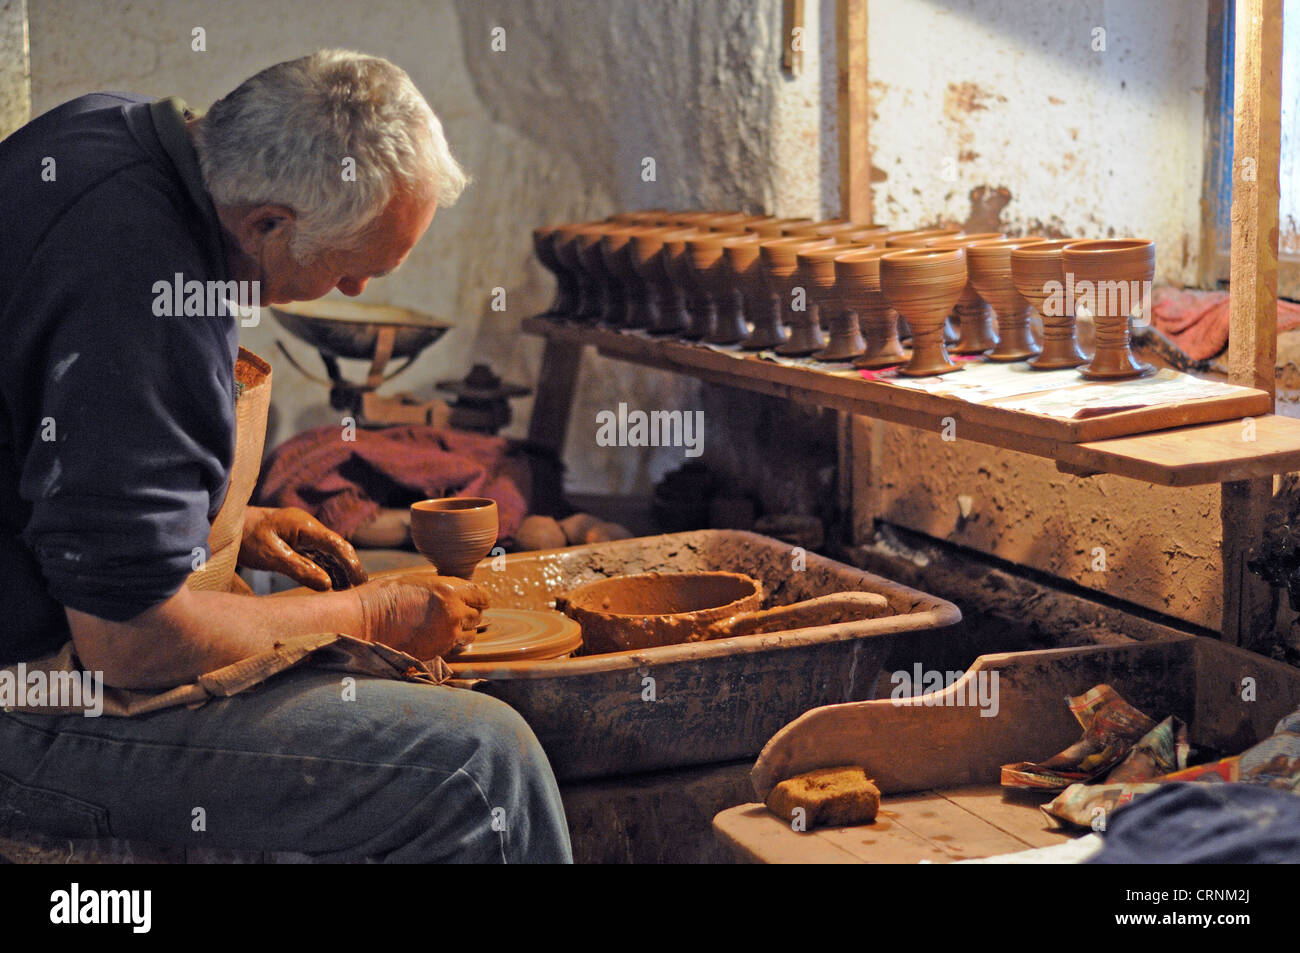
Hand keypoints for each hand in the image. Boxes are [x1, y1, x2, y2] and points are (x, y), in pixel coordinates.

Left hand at [238, 506, 367, 590]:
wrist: (227, 524)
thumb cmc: (247, 538)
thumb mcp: (271, 556)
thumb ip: (300, 569)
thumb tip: (327, 584)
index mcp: (305, 526)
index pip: (336, 544)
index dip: (351, 562)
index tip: (361, 580)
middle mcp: (309, 527)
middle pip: (337, 548)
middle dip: (350, 567)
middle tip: (361, 588)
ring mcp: (303, 533)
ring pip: (329, 552)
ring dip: (340, 570)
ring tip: (350, 591)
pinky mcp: (297, 541)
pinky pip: (318, 554)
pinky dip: (327, 568)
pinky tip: (332, 583)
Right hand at [355, 571, 489, 658]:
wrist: (365, 621)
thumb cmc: (385, 596)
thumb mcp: (418, 581)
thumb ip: (441, 588)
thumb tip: (456, 593)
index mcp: (448, 590)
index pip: (480, 595)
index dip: (480, 597)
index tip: (479, 600)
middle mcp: (453, 612)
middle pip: (477, 615)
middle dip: (470, 613)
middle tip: (459, 612)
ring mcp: (447, 634)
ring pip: (470, 634)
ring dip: (463, 630)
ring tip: (448, 626)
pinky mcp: (438, 651)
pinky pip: (455, 647)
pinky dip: (451, 642)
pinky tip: (438, 636)